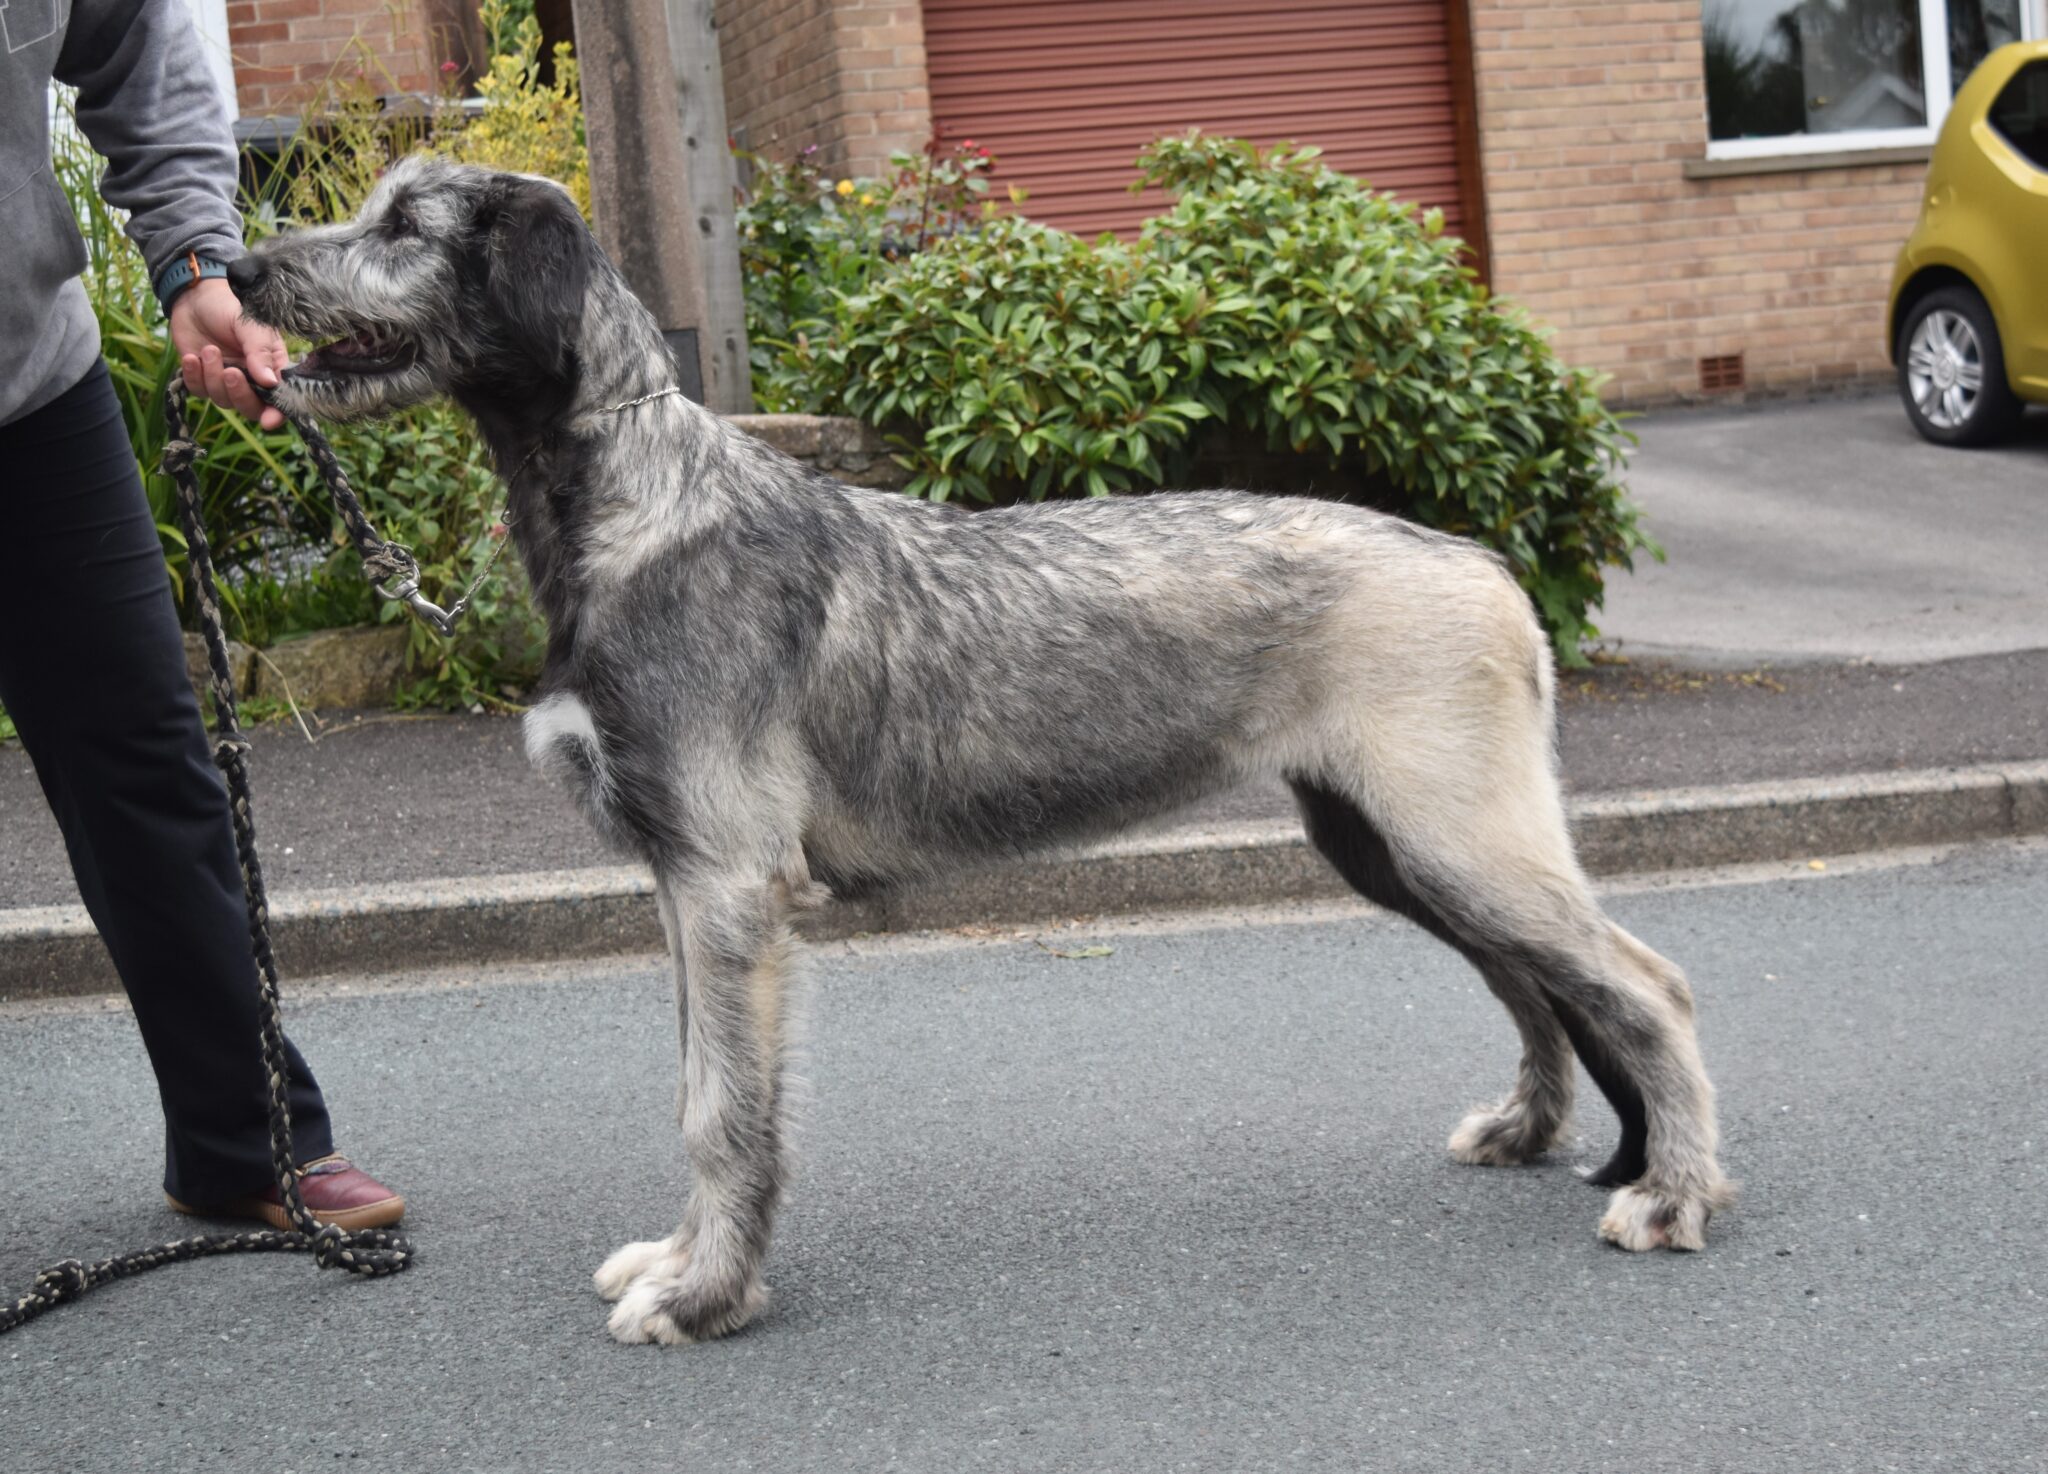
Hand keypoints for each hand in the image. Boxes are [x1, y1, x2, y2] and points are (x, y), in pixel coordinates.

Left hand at [168, 276, 288, 430]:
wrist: (194, 296)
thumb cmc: (229, 307)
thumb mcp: (250, 325)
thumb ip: (260, 353)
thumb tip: (270, 383)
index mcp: (272, 367)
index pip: (280, 399)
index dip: (276, 414)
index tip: (268, 421)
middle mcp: (252, 379)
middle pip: (250, 407)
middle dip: (239, 393)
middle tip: (230, 371)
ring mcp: (226, 380)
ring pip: (222, 399)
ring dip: (212, 376)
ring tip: (208, 350)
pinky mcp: (202, 378)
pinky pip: (198, 391)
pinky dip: (193, 376)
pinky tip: (191, 357)